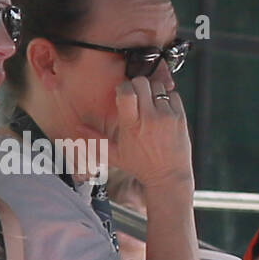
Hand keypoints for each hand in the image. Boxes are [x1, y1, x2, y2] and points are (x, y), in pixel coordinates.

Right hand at [96, 76, 193, 190]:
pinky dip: (167, 98)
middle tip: (136, 97)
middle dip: (137, 86)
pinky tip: (162, 110)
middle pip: (142, 83)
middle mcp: (149, 118)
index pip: (126, 92)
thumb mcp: (114, 155)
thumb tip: (77, 128)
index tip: (123, 94)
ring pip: (158, 86)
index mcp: (131, 125)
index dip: (123, 88)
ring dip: (152, 91)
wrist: (168, 176)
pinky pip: (173, 94)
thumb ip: (95, 139)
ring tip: (149, 104)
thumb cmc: (140, 166)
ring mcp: (166, 116)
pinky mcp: (180, 117)